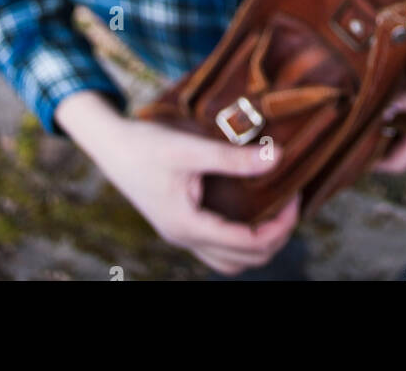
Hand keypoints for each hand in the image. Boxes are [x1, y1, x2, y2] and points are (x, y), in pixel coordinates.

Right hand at [55, 91, 298, 275]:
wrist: (110, 145)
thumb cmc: (146, 144)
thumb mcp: (190, 148)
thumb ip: (233, 158)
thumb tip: (277, 158)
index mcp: (187, 225)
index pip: (247, 243)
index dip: (279, 225)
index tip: (295, 197)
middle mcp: (184, 238)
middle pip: (243, 260)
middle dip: (275, 237)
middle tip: (293, 203)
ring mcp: (180, 234)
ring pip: (229, 260)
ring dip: (258, 244)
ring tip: (277, 211)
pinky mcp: (179, 224)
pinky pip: (216, 246)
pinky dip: (240, 238)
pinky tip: (250, 210)